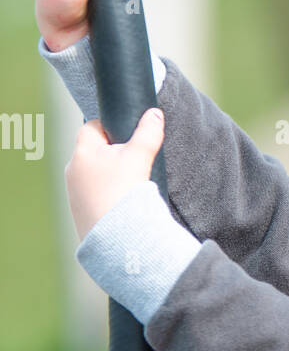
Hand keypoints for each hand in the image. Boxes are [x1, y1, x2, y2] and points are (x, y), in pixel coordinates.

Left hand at [65, 108, 164, 241]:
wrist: (117, 237)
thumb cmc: (125, 192)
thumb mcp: (140, 157)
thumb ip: (148, 132)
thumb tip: (154, 113)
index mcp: (82, 151)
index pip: (93, 126)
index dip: (112, 128)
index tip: (128, 138)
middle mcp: (72, 170)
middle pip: (94, 151)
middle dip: (112, 154)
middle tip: (134, 163)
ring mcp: (73, 193)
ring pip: (93, 174)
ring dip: (108, 176)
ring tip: (129, 187)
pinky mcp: (78, 212)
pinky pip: (92, 196)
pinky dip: (105, 196)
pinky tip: (121, 204)